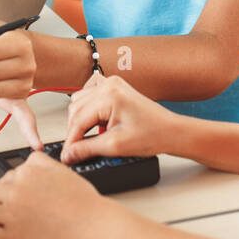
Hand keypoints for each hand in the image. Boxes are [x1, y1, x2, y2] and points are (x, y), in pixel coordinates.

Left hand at [0, 150, 101, 238]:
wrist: (88, 224)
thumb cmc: (80, 200)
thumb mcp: (61, 169)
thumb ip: (40, 162)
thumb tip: (28, 162)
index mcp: (26, 173)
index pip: (8, 174)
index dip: (15, 183)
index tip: (22, 191)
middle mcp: (15, 191)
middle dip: (1, 196)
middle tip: (13, 204)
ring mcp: (10, 214)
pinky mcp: (11, 236)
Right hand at [62, 75, 178, 162]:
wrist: (171, 131)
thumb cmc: (153, 134)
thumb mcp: (115, 146)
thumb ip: (87, 149)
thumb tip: (68, 154)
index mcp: (109, 95)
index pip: (78, 119)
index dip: (71, 141)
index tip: (67, 156)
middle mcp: (109, 84)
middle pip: (75, 108)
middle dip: (75, 130)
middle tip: (78, 150)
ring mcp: (112, 83)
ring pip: (80, 100)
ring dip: (81, 119)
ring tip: (91, 136)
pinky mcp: (115, 87)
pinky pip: (90, 94)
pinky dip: (88, 108)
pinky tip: (96, 121)